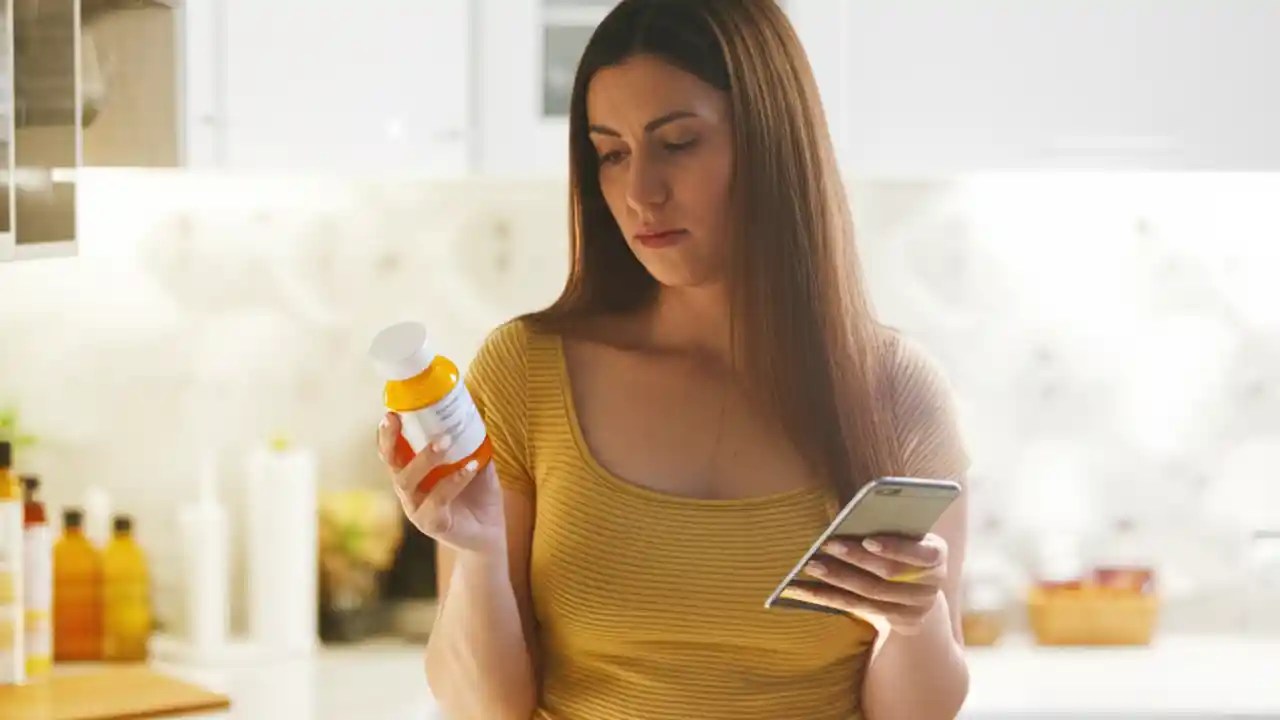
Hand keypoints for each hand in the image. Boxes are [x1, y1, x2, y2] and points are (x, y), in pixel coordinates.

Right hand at [377, 412, 505, 553]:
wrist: (490, 533)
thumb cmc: (478, 495)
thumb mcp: (476, 464)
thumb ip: (472, 444)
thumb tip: (474, 415)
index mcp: (413, 473)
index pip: (391, 451)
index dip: (387, 433)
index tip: (390, 412)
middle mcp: (408, 490)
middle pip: (390, 463)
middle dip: (389, 440)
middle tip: (396, 419)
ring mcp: (416, 508)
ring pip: (406, 481)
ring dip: (423, 458)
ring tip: (445, 440)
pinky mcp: (432, 524)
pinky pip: (437, 499)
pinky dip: (454, 481)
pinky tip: (471, 467)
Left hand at [781, 533, 947, 635]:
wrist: (917, 586)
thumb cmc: (902, 544)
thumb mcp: (904, 532)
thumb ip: (888, 522)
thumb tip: (850, 514)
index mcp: (937, 554)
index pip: (922, 553)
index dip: (895, 548)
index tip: (868, 539)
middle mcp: (931, 585)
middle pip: (890, 574)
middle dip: (855, 558)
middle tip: (826, 543)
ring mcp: (916, 608)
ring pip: (871, 594)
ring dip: (837, 579)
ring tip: (810, 564)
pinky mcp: (897, 623)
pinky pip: (857, 608)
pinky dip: (827, 597)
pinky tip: (801, 589)